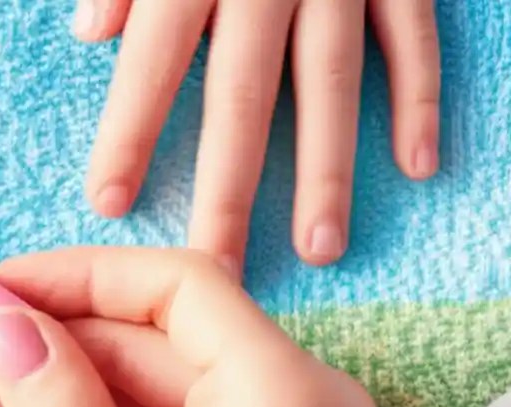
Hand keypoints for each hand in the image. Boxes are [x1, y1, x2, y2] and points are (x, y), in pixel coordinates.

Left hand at [75, 0, 439, 269]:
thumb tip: (89, 33)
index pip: (155, 60)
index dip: (130, 133)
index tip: (109, 204)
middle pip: (243, 94)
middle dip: (227, 187)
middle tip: (216, 270)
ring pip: (331, 81)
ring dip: (326, 168)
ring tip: (318, 249)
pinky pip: (414, 36)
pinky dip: (420, 97)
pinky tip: (419, 166)